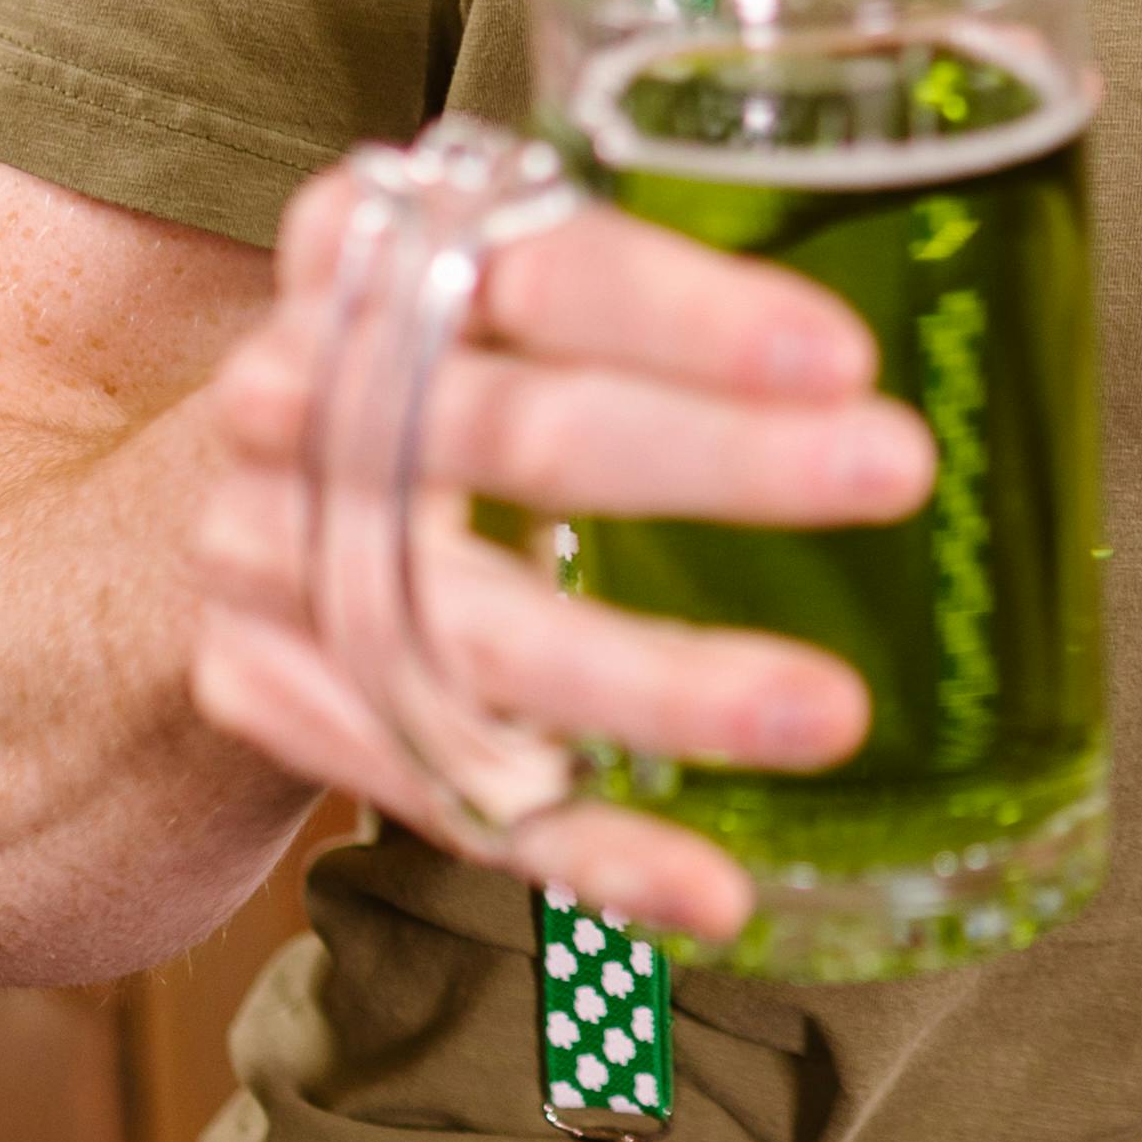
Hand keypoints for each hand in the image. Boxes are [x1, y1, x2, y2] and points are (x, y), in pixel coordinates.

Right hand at [186, 164, 932, 939]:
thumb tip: (924, 317)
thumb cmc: (436, 368)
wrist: (217, 487)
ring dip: (661, 686)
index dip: (691, 316)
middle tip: (897, 471)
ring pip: (483, 636)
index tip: (845, 355)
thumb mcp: (489, 285)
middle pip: (525, 436)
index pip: (546, 268)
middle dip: (717, 463)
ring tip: (826, 713)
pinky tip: (708, 891)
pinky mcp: (271, 692)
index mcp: (376, 249)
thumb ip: (634, 292)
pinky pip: (449, 787)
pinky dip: (584, 850)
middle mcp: (305, 395)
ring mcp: (274, 553)